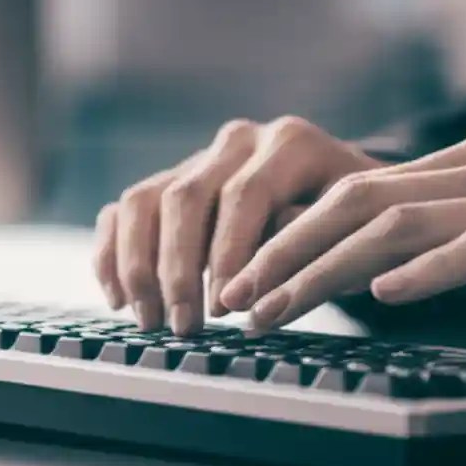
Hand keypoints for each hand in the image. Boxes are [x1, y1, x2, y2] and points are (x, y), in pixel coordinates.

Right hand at [93, 116, 381, 334]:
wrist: (348, 199)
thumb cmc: (354, 224)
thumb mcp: (352, 230)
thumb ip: (308, 244)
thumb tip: (260, 281)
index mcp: (289, 143)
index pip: (245, 196)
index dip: (229, 255)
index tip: (226, 308)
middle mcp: (238, 140)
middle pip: (185, 197)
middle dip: (179, 268)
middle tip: (183, 324)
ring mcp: (198, 159)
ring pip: (143, 200)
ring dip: (139, 264)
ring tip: (150, 320)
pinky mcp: (168, 182)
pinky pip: (122, 211)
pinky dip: (112, 254)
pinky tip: (120, 299)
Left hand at [220, 131, 465, 332]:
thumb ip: (460, 217)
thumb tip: (397, 255)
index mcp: (464, 165)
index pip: (356, 192)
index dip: (292, 232)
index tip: (246, 274)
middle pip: (354, 203)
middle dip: (284, 250)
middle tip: (235, 298)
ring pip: (395, 223)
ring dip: (327, 267)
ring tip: (278, 305)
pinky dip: (428, 270)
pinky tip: (387, 297)